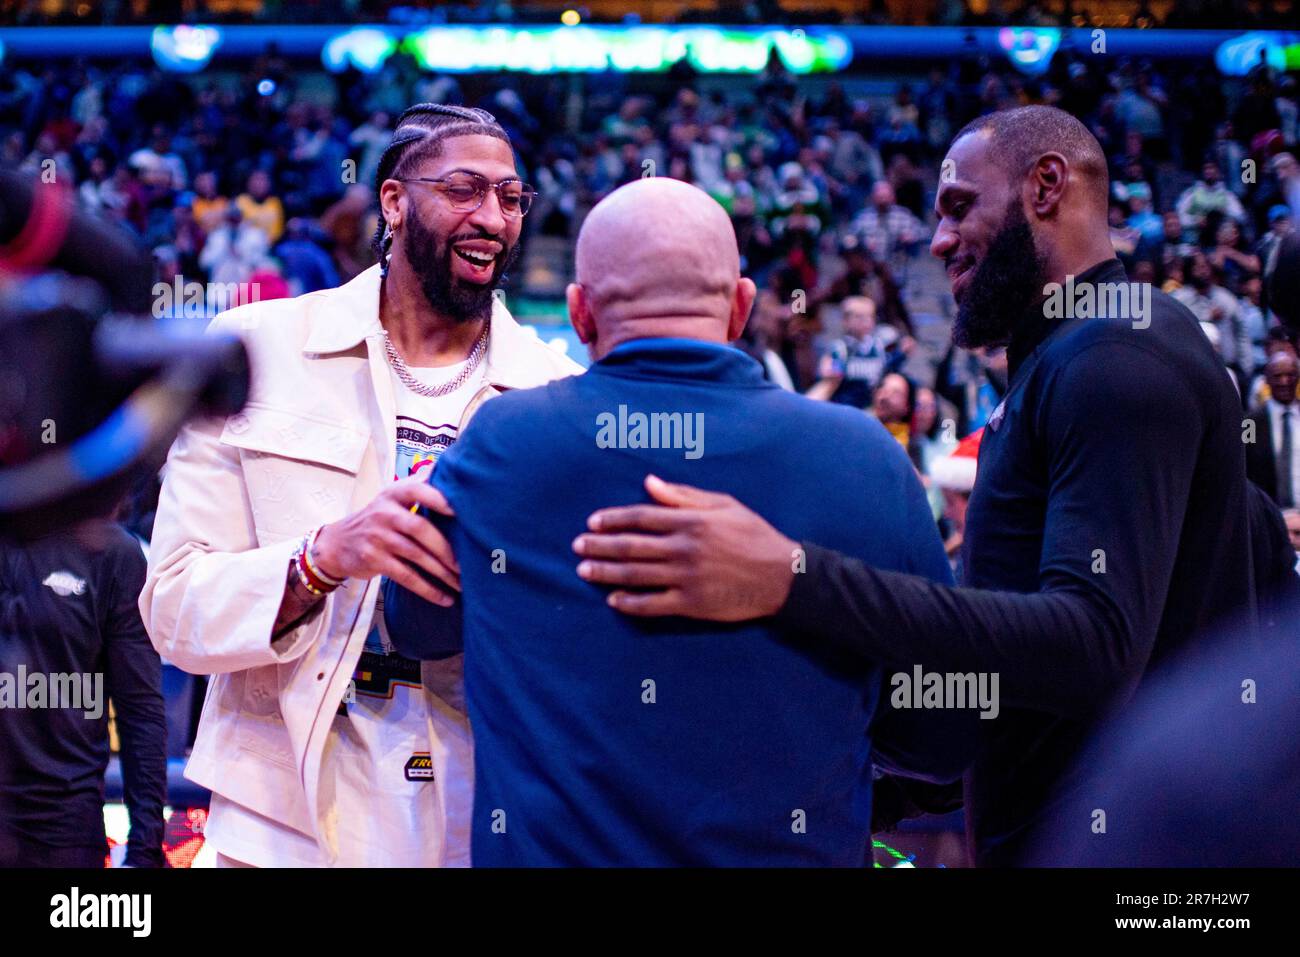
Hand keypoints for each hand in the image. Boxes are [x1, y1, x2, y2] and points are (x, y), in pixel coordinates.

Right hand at [314, 473, 458, 606]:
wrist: (337, 543)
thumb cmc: (377, 518)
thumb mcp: (390, 497)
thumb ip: (417, 485)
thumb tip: (447, 467)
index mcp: (393, 494)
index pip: (415, 490)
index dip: (436, 498)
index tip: (457, 510)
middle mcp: (384, 513)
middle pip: (420, 528)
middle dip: (446, 548)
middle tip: (468, 563)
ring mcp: (378, 538)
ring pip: (416, 556)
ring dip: (443, 572)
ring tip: (463, 583)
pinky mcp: (374, 560)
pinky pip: (407, 577)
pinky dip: (428, 589)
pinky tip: (445, 598)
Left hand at [572, 475, 799, 620]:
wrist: (783, 576)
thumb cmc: (754, 535)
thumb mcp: (724, 505)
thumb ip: (684, 496)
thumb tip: (649, 482)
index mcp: (691, 521)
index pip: (641, 517)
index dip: (612, 519)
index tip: (592, 522)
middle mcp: (684, 548)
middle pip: (630, 547)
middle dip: (599, 546)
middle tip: (577, 548)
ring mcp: (686, 578)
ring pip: (635, 575)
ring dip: (606, 573)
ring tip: (584, 571)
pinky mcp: (691, 604)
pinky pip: (652, 604)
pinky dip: (629, 602)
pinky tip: (613, 600)